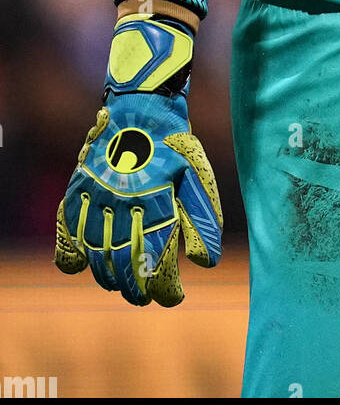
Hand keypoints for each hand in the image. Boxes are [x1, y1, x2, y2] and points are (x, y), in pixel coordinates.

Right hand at [54, 13, 221, 304]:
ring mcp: (97, 195)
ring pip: (96, 252)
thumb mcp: (197, 177)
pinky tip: (80, 266)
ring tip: (120, 284)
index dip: (164, 289)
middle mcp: (124, 201)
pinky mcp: (79, 187)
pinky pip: (68, 229)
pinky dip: (71, 252)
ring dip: (108, 276)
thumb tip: (206, 264)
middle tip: (144, 297)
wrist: (143, 106)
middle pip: (124, 264)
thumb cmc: (176, 145)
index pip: (157, 262)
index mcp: (157, 201)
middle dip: (136, 288)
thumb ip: (203, 221)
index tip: (173, 298)